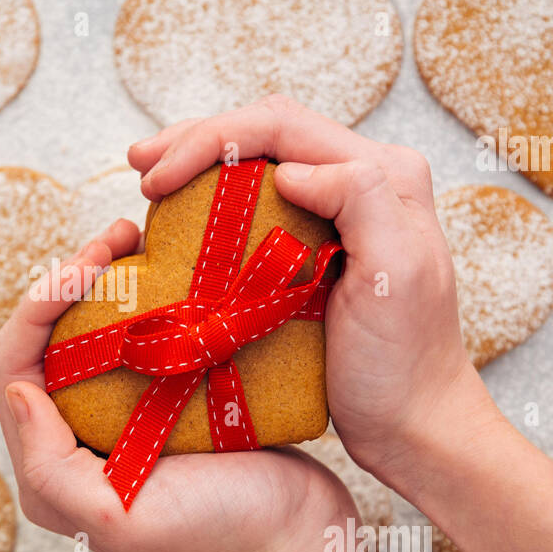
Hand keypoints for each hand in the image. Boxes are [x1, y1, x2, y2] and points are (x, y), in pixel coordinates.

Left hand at [0, 217, 398, 551]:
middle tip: (119, 235)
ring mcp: (116, 421)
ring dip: (101, 280)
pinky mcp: (159, 405)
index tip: (92, 262)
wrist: (300, 541)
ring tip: (135, 237)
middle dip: (69, 277)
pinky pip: (132, 341)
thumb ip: (49, 468)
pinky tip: (165, 269)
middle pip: (45, 340)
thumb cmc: (219, 533)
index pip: (16, 367)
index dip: (39, 304)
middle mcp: (72, 442)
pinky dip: (140, 299)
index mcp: (50, 469)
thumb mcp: (118, 517)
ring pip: (85, 334)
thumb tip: (16, 392)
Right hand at [129, 94, 493, 486]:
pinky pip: (261, 199)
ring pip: (261, 158)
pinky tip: (182, 210)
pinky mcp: (318, 244)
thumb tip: (290, 171)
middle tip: (140, 165)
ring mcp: (340, 211)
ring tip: (149, 176)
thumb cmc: (402, 361)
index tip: (156, 179)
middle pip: (268, 131)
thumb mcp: (396, 274)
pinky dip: (216, 195)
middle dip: (197, 138)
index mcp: (385, 175)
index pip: (282, 127)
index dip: (211, 140)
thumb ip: (361, 199)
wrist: (412, 424)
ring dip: (201, 159)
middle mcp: (365, 180)